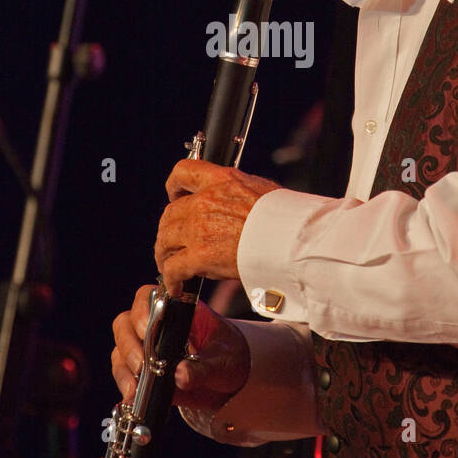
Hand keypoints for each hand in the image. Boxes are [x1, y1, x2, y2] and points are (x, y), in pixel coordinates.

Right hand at [111, 284, 250, 411]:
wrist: (230, 381)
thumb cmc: (228, 357)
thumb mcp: (223, 361)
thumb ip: (204, 367)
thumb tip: (181, 375)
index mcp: (176, 311)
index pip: (148, 298)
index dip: (141, 311)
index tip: (146, 330)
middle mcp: (155, 326)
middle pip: (125, 324)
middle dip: (129, 345)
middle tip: (141, 365)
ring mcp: (145, 348)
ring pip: (120, 350)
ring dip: (124, 369)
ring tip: (135, 389)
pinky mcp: (142, 373)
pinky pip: (124, 375)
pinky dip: (125, 385)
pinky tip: (131, 397)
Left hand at [154, 158, 280, 295]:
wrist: (293, 238)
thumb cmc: (287, 216)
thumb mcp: (260, 188)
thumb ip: (238, 192)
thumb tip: (237, 202)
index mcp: (221, 180)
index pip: (183, 172)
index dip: (173, 187)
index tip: (174, 197)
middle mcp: (205, 201)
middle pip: (169, 214)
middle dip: (167, 230)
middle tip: (171, 243)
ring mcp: (199, 228)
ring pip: (165, 240)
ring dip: (164, 255)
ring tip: (169, 266)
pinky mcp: (200, 255)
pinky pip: (174, 267)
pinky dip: (171, 278)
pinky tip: (176, 286)